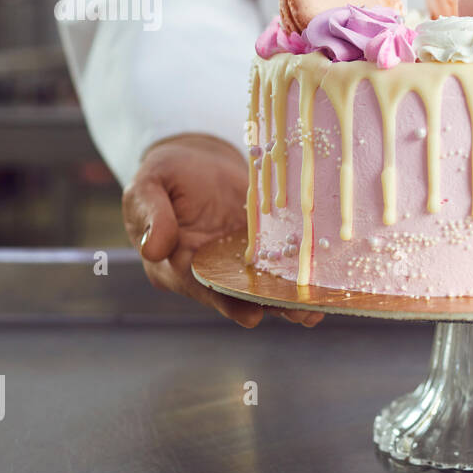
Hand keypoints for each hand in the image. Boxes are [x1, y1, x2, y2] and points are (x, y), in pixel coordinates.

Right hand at [122, 133, 322, 327]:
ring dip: (291, 298)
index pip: (201, 287)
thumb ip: (151, 216)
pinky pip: (281, 262)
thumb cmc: (165, 173)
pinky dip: (300, 273)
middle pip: (239, 295)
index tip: (251, 315)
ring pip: (264, 285)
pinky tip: (324, 281)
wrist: (197, 158)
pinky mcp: (262, 245)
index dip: (227, 302)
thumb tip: (152, 249)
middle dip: (270, 305)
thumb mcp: (148, 187)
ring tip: (318, 306)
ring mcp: (238, 261)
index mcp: (175, 264)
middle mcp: (209, 270)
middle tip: (301, 313)